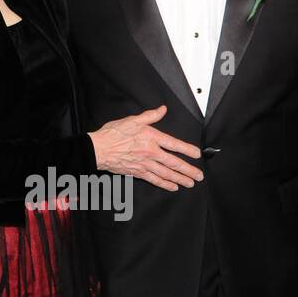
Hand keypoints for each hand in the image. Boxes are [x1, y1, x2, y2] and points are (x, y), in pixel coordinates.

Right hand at [89, 105, 203, 190]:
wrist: (99, 149)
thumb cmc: (113, 134)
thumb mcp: (133, 120)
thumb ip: (150, 116)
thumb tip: (163, 109)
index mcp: (151, 138)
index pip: (174, 144)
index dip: (187, 150)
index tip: (197, 154)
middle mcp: (151, 152)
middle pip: (174, 163)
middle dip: (188, 170)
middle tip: (198, 176)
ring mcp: (145, 164)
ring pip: (166, 174)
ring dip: (180, 179)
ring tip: (190, 183)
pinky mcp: (138, 172)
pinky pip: (154, 179)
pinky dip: (165, 184)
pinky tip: (173, 187)